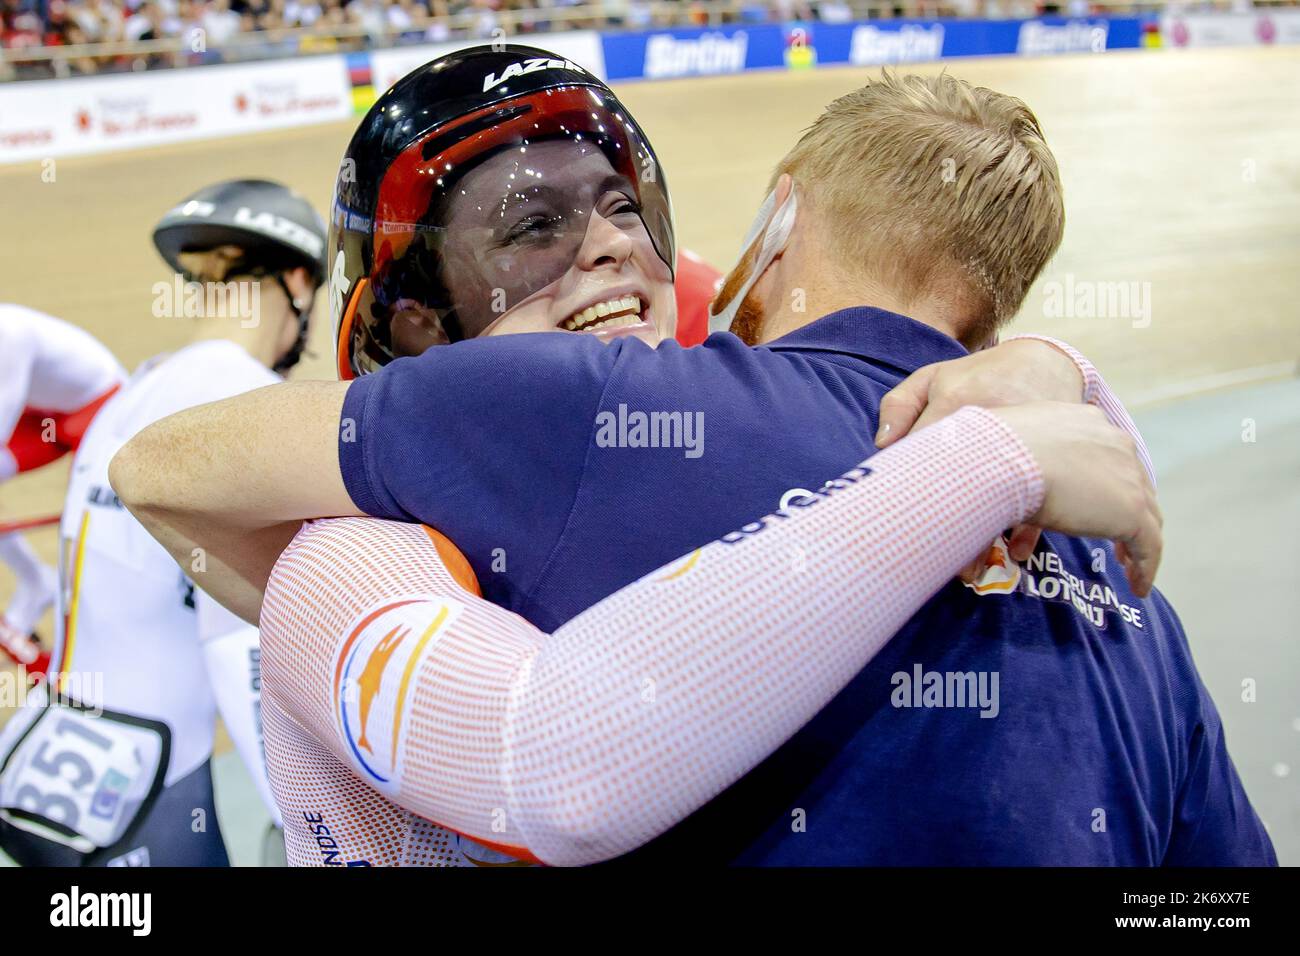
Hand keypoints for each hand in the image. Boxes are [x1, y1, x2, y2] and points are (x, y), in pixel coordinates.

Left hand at [878, 339, 1084, 567]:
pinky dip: (1031, 528)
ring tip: (970, 569)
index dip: (910, 492)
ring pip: (1005, 497)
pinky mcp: (1060, 455)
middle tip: (933, 560)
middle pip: (966, 483)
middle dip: (949, 528)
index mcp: (957, 404)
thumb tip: (882, 444)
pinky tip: (1015, 549)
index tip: (899, 525)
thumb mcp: (934, 377)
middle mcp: (995, 422)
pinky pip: (1046, 497)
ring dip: (987, 538)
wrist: (1048, 360)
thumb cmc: (979, 376)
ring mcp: (1031, 440)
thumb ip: (899, 404)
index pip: (925, 455)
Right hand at [989, 402, 1162, 596]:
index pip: (1106, 456)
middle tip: (1117, 536)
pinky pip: (1148, 545)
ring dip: (1138, 540)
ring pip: (1147, 514)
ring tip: (1127, 564)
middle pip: (1133, 483)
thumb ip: (1013, 488)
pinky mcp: (1132, 509)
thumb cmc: (992, 454)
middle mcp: (1114, 443)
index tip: (1095, 505)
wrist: (1002, 457)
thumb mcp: (1008, 464)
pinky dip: (1145, 567)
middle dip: (1126, 509)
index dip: (1104, 483)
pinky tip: (1136, 587)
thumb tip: (997, 527)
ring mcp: (1128, 476)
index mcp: (1085, 423)